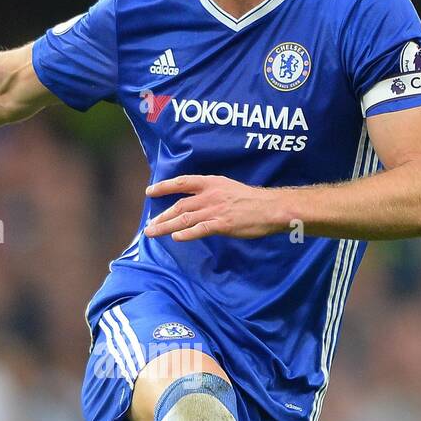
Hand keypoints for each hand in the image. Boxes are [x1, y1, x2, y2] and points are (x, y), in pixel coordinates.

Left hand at [143, 174, 281, 241]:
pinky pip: (200, 229)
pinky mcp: (222, 224)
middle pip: (179, 205)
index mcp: (212, 183)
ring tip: (153, 233)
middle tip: (149, 225)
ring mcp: (215, 210)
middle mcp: (210, 195)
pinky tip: (176, 238)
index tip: (150, 191)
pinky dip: (186, 234)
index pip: (182, 182)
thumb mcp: (228, 189)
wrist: (271, 207)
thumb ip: (212, 195)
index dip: (164, 186)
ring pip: (184, 218)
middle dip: (162, 216)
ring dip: (166, 226)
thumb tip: (198, 205)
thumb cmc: (252, 200)